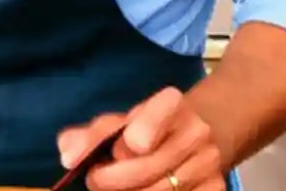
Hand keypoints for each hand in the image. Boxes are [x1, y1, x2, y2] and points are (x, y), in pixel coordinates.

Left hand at [57, 88, 226, 190]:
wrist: (198, 135)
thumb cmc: (147, 128)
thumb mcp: (119, 122)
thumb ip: (91, 135)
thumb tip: (69, 156)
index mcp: (171, 104)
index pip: (153, 118)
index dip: (133, 137)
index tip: (117, 150)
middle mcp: (196, 131)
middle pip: (145, 167)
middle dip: (110, 179)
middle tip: (95, 180)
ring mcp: (209, 163)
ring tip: (114, 187)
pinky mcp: (216, 188)